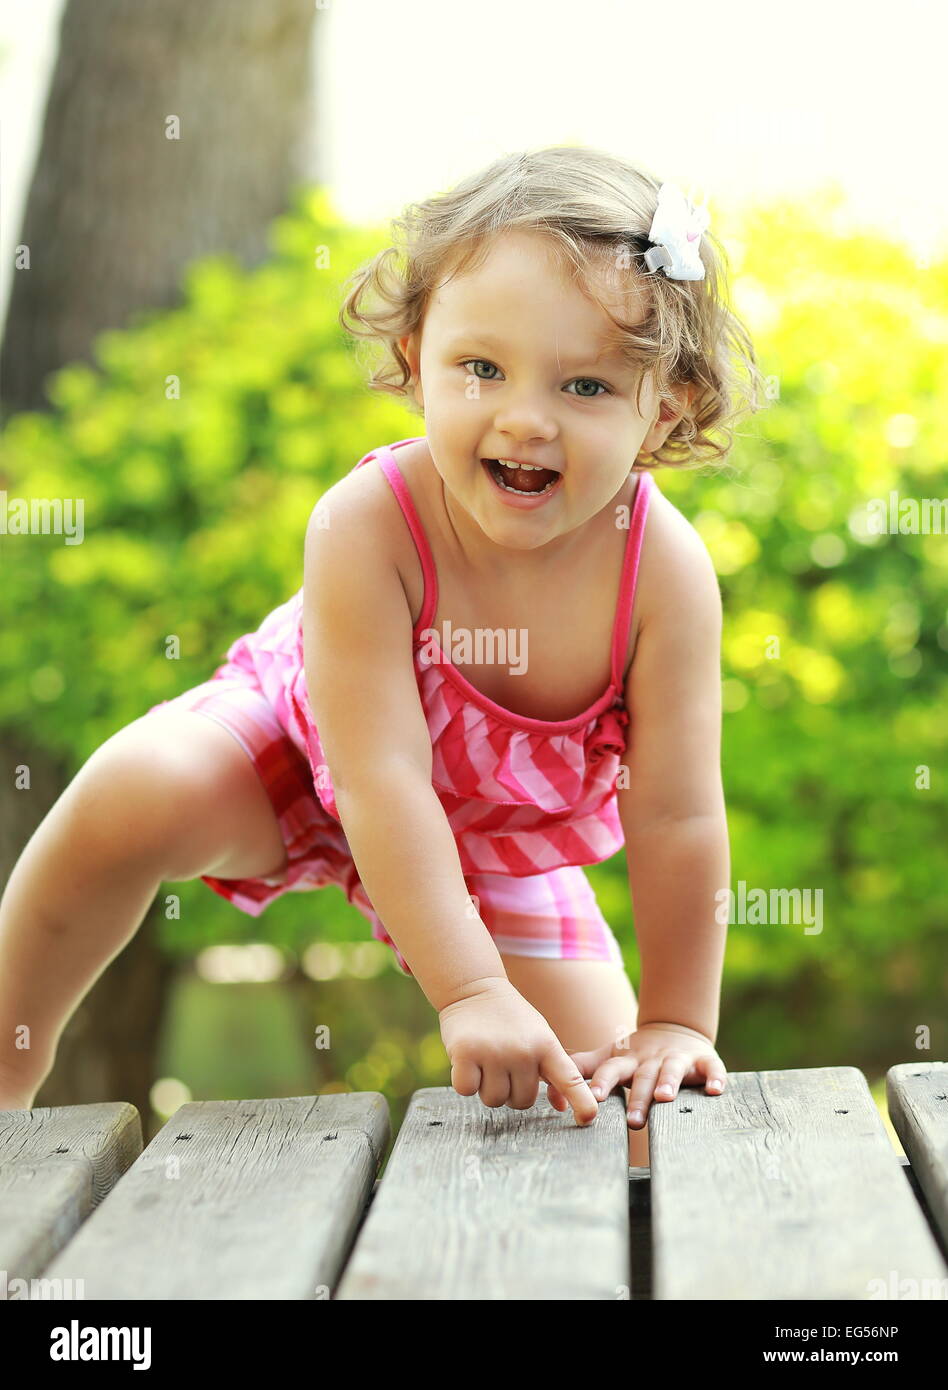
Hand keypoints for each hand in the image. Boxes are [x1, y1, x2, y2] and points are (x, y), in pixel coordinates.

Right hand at [439, 977, 598, 1126]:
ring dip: (487, 1087)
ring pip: (494, 1100)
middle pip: (521, 1102)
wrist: (474, 988)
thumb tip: (561, 1108)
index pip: (570, 1080)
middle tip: (503, 1063)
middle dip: (510, 1091)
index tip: (587, 1119)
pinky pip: (466, 1090)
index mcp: (546, 1046)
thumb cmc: (510, 1019)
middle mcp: (523, 1051)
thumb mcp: (539, 1037)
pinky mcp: (465, 1054)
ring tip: (486, 1059)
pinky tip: (467, 1059)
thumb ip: (552, 1070)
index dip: (582, 1103)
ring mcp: (494, 1053)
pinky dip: (465, 1081)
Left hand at [544, 1022, 726, 1128]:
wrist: (675, 1030)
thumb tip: (547, 1089)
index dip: (601, 1082)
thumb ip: (583, 1070)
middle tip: (633, 1120)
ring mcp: (677, 1059)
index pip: (611, 1071)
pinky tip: (715, 1090)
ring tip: (666, 1099)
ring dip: (669, 1083)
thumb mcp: (610, 1059)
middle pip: (643, 1078)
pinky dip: (714, 1078)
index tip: (592, 1097)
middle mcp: (651, 1060)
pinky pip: (711, 1069)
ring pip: (672, 1071)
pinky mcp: (703, 1061)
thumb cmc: (636, 1054)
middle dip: (638, 1097)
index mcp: (627, 1061)